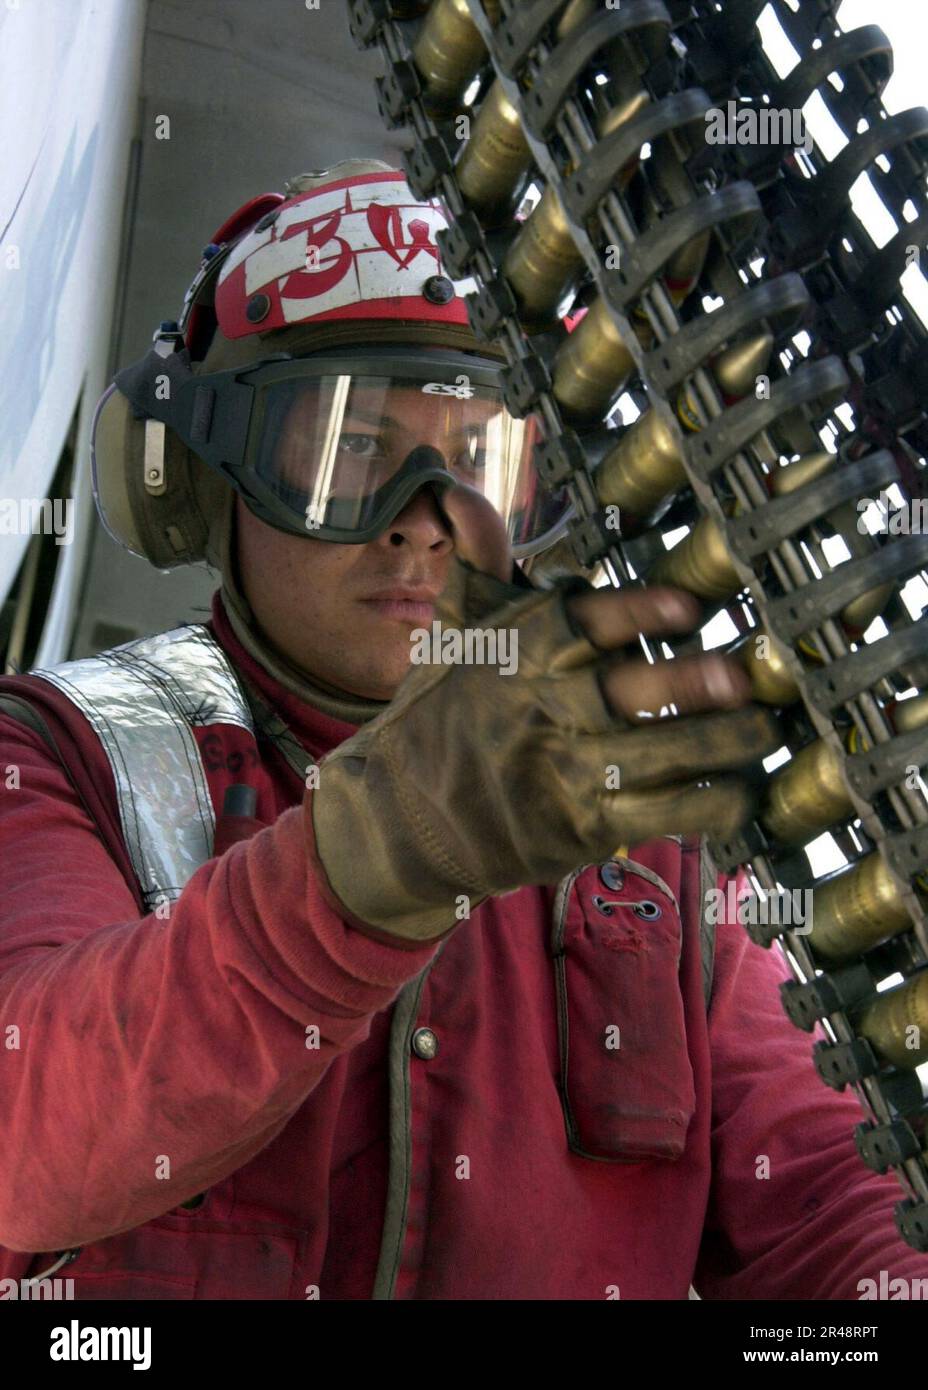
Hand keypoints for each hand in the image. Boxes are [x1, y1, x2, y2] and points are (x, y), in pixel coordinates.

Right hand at [312, 558, 779, 941]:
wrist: (399, 816)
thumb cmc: (439, 714)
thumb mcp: (454, 633)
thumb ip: (480, 561)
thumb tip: (459, 493)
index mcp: (517, 654)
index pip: (581, 625)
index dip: (637, 613)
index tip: (688, 607)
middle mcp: (540, 711)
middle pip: (624, 694)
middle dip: (688, 685)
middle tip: (741, 677)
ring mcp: (560, 774)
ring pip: (652, 757)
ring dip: (716, 745)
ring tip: (765, 729)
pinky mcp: (577, 830)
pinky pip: (655, 816)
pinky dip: (704, 806)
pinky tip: (741, 791)